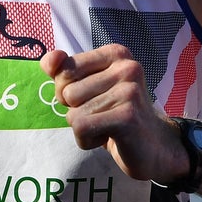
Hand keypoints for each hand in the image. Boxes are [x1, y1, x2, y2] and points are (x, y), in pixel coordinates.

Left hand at [41, 45, 185, 183]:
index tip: (94, 98)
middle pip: (67, 92)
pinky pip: (81, 128)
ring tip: (107, 126)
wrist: (153, 147)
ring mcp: (129, 91)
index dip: (68, 90)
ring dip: (83, 128)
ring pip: (73, 113)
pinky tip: (108, 137)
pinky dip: (87, 140)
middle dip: (76, 110)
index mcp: (116, 53)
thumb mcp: (88, 87)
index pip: (64, 69)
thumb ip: (63, 70)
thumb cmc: (114, 114)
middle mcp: (126, 67)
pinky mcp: (127, 116)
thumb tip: (48, 61)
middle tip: (103, 115)